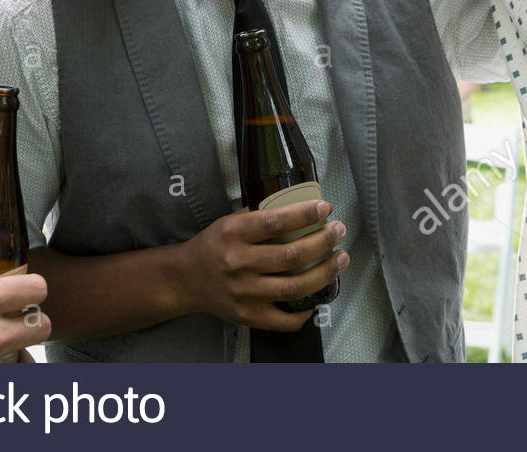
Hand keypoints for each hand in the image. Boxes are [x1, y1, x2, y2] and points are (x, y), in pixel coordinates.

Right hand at [178, 200, 349, 330]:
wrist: (186, 280)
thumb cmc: (214, 246)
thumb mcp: (229, 221)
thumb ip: (259, 215)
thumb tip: (299, 206)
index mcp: (232, 234)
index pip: (275, 222)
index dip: (304, 214)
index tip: (325, 208)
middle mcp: (238, 264)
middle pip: (292, 255)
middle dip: (323, 241)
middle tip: (338, 231)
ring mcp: (244, 293)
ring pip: (295, 287)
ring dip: (325, 272)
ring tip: (340, 258)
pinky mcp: (249, 316)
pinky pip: (285, 320)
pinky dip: (307, 310)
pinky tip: (319, 295)